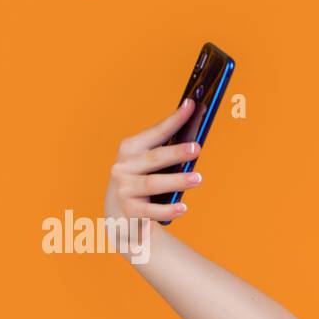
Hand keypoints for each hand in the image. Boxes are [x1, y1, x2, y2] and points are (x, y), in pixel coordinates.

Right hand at [104, 98, 203, 225]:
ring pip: (153, 184)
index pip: (156, 132)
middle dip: (176, 152)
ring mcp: (124, 188)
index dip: (174, 119)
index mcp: (131, 148)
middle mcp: (124, 166)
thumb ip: (171, 147)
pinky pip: (151, 211)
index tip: (192, 105)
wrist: (120, 212)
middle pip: (154, 158)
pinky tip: (183, 208)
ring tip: (198, 179)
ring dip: (176, 180)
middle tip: (197, 148)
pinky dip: (167, 210)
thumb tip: (198, 122)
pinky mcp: (129, 211)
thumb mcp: (151, 162)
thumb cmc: (143, 179)